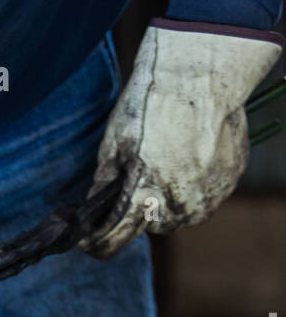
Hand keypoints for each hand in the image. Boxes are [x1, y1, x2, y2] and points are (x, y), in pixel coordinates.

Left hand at [80, 22, 281, 259]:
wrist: (203, 74)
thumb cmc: (152, 104)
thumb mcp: (114, 144)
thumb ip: (104, 184)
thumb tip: (92, 208)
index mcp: (144, 198)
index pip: (112, 241)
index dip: (96, 242)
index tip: (86, 240)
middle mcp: (180, 208)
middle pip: (151, 225)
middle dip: (141, 206)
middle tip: (140, 172)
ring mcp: (209, 197)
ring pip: (181, 212)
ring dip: (170, 196)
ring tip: (168, 158)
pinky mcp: (230, 182)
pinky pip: (206, 194)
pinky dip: (196, 181)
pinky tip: (191, 152)